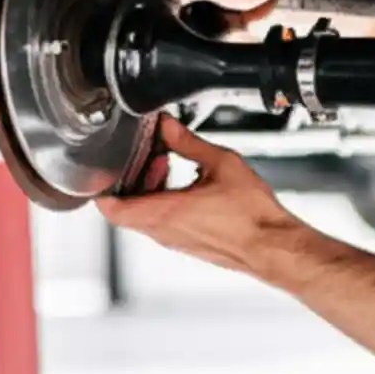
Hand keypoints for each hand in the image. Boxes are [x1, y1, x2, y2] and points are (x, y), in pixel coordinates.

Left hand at [96, 115, 304, 274]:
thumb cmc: (253, 216)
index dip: (101, 188)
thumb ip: (188, 142)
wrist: (273, 247)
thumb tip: (167, 126)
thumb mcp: (221, 164)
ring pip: (144, 216)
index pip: (111, 209)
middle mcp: (164, 232)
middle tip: (152, 159)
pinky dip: (164, 202)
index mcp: (164, 213)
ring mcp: (175, 240)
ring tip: (170, 167)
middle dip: (132, 179)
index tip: (105, 169)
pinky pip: (163, 222)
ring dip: (149, 190)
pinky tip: (188, 185)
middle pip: (125, 209)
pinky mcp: (188, 243)